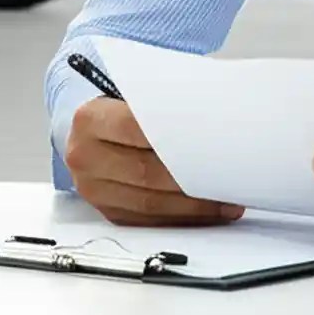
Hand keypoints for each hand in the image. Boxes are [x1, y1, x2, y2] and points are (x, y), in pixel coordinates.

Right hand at [65, 97, 245, 225]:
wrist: (95, 130)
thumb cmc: (125, 109)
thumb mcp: (136, 94)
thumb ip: (164, 100)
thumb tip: (216, 106)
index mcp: (89, 119)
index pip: (136, 127)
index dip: (175, 136)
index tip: (213, 142)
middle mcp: (84, 156)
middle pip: (146, 172)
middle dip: (192, 178)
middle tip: (229, 177)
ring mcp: (92, 188)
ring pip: (150, 203)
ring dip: (193, 206)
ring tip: (226, 200)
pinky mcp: (107, 210)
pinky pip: (149, 220)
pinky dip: (182, 218)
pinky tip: (208, 211)